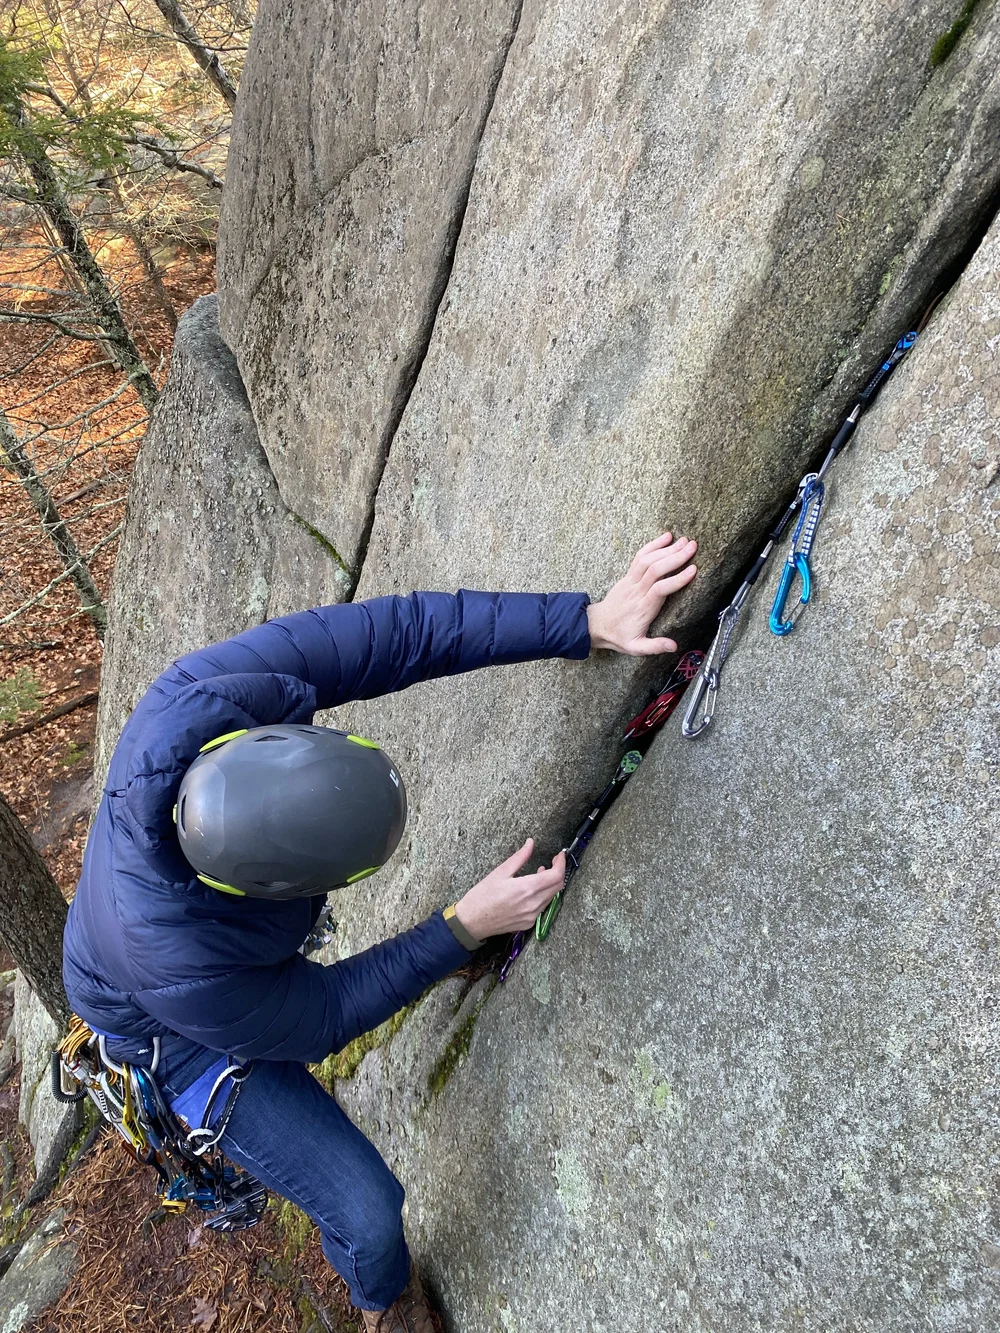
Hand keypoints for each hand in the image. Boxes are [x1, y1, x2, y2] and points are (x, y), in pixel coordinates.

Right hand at [453, 839, 565, 939]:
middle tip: (552, 862)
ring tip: (539, 874)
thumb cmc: (481, 896)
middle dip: (558, 872)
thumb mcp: (499, 872)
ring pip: (551, 897)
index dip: (561, 863)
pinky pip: (542, 907)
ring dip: (550, 884)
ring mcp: (532, 916)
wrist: (471, 922)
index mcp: (526, 889)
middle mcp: (533, 904)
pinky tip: (532, 890)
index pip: (556, 876)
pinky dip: (543, 896)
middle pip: (558, 887)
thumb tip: (530, 843)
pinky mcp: (528, 924)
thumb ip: (519, 857)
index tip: (559, 855)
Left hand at [586, 532, 696, 654]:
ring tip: (685, 541)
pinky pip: (640, 557)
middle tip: (693, 547)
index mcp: (643, 608)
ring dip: (666, 548)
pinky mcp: (628, 576)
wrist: (596, 625)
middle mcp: (637, 591)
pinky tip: (666, 537)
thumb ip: (654, 646)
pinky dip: (653, 545)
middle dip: (675, 557)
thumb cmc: (619, 636)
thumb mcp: (635, 647)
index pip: (660, 589)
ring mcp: (631, 581)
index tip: (693, 570)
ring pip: (648, 560)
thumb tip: (674, 646)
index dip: (677, 579)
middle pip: (655, 570)